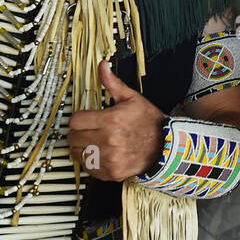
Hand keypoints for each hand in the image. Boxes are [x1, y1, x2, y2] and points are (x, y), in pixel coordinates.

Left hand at [67, 61, 167, 180]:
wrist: (166, 146)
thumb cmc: (149, 122)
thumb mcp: (132, 98)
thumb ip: (112, 83)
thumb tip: (102, 66)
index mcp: (111, 120)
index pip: (75, 121)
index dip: (78, 118)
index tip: (85, 119)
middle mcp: (108, 141)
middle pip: (72, 138)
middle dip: (78, 132)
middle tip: (89, 130)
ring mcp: (109, 159)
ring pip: (77, 154)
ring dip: (82, 148)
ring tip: (95, 142)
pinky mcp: (110, 172)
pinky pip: (88, 167)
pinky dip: (91, 161)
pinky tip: (101, 153)